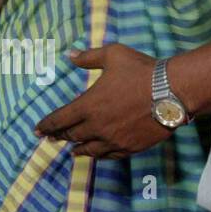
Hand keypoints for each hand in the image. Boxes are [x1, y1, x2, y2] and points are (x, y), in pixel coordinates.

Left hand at [35, 44, 171, 157]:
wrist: (173, 92)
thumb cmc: (141, 71)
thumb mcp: (113, 55)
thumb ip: (89, 57)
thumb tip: (70, 55)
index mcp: (88, 105)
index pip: (59, 119)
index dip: (46, 125)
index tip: (37, 131)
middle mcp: (97, 127)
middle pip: (72, 136)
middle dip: (60, 136)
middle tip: (52, 138)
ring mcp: (113, 140)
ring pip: (89, 150)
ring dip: (78, 149)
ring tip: (72, 151)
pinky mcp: (130, 147)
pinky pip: (109, 156)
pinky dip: (100, 155)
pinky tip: (97, 154)